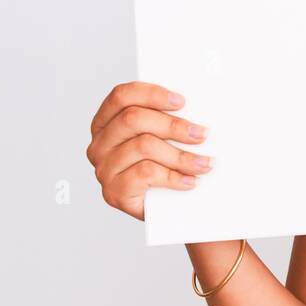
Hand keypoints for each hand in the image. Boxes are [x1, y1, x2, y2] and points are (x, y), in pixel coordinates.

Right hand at [86, 82, 212, 220]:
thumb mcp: (162, 139)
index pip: (121, 96)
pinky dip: (174, 177)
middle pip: (133, 120)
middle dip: (173, 125)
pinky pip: (146, 174)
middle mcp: (100, 144)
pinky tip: (190, 181)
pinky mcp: (114, 192)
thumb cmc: (163, 168)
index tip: (181, 101)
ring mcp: (104, 169)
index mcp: (106, 122)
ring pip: (143, 147)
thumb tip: (193, 113)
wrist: (164, 211)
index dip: (152, 94)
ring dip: (181, 155)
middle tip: (201, 134)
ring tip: (204, 163)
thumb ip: (166, 122)